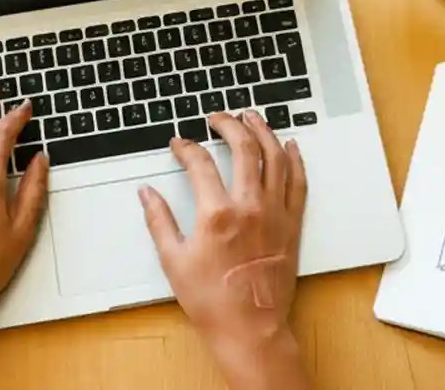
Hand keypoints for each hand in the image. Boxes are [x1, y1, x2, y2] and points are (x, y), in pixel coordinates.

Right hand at [138, 111, 308, 389]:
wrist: (250, 328)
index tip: (179, 144)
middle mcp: (250, 206)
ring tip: (252, 117)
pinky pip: (298, 183)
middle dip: (229, 124)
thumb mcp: (173, 260)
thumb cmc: (211, 300)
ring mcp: (275, 213)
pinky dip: (295, 160)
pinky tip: (290, 146)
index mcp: (216, 214)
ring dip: (264, 132)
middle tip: (218, 117)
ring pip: (276, 157)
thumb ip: (158, 220)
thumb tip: (146, 193)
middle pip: (244, 148)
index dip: (186, 147)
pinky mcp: (292, 224)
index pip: (200, 163)